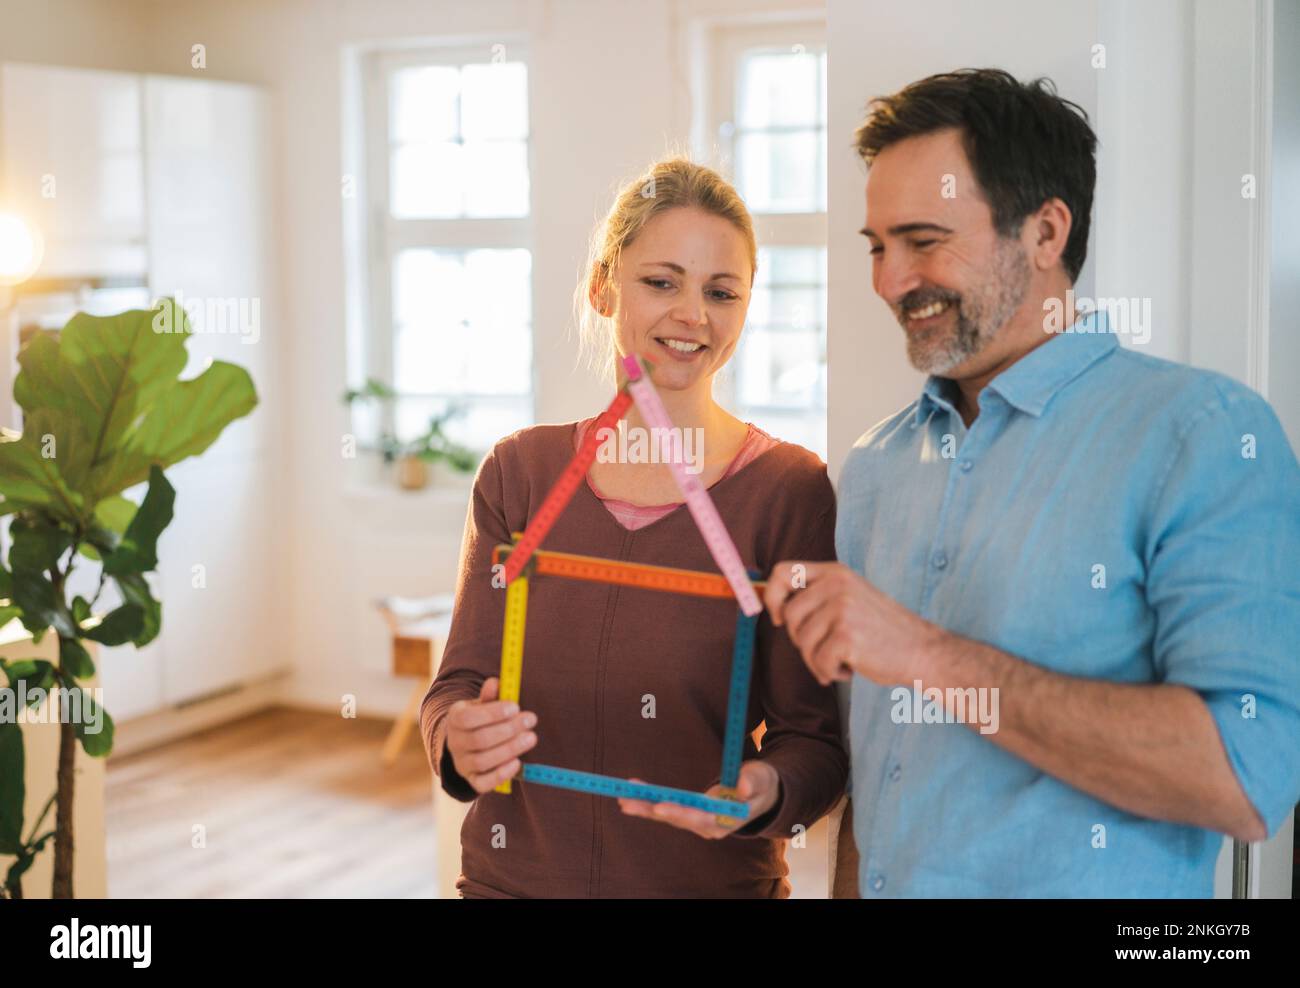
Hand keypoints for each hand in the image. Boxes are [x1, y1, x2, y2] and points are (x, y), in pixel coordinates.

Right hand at [446, 677, 537, 792]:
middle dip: (508, 729)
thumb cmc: (481, 719)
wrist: (467, 742)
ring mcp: (462, 763)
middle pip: (479, 739)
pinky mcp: (472, 780)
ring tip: (530, 738)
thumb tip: (495, 683)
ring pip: (483, 761)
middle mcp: (455, 743)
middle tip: (530, 720)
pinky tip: (517, 762)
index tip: (515, 707)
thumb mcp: (483, 703)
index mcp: (455, 719)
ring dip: (510, 749)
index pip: (467, 718)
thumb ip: (490, 695)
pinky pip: (483, 783)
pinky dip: (501, 774)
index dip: (492, 713)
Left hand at [616, 760, 780, 838]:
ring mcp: (698, 822)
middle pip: (676, 819)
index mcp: (726, 820)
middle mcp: (708, 826)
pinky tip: (632, 792)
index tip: (660, 806)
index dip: (680, 812)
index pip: (699, 819)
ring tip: (621, 797)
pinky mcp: (691, 814)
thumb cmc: (761, 783)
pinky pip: (667, 808)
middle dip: (650, 810)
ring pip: (667, 815)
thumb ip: (753, 781)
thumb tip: (741, 786)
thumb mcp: (762, 778)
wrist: (761, 793)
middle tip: (626, 802)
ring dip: (644, 806)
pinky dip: (649, 801)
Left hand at [762, 560, 947, 686]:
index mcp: (835, 573)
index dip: (772, 597)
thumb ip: (818, 596)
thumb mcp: (851, 597)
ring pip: (802, 642)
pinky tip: (848, 670)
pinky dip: (828, 673)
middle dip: (801, 640)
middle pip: (790, 615)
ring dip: (816, 661)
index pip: (783, 572)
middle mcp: (837, 586)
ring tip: (839, 661)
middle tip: (824, 649)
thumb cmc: (882, 630)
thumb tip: (775, 608)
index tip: (781, 618)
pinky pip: (818, 662)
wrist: (922, 650)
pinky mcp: (847, 637)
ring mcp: (842, 610)